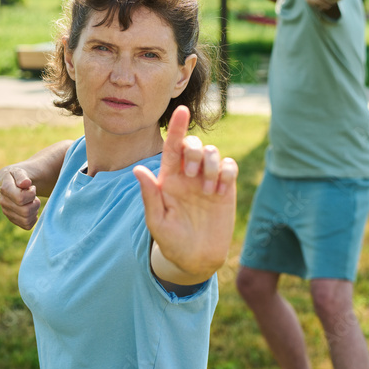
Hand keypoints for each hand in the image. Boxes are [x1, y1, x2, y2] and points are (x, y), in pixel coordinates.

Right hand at [0, 166, 40, 229]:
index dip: (31, 194)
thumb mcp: (20, 170)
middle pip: (25, 211)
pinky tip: (31, 208)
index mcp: (4, 187)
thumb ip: (22, 176)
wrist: (14, 181)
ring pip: (26, 219)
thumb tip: (25, 184)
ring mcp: (7, 211)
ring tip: (33, 201)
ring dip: (35, 210)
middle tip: (34, 195)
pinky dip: (33, 218)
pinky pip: (26, 225)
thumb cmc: (18, 175)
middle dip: (35, 202)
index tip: (31, 187)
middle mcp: (3, 201)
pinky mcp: (12, 219)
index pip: (20, 198)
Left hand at [133, 106, 237, 281]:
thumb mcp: (157, 221)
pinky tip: (220, 192)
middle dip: (193, 151)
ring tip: (208, 191)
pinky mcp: (225, 188)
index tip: (181, 110)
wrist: (195, 258)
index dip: (177, 128)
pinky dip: (227, 173)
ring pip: (212, 152)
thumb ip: (150, 195)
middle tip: (191, 175)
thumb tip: (138, 170)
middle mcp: (187, 175)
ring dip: (210, 165)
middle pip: (193, 144)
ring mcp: (207, 180)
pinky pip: (229, 166)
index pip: (171, 147)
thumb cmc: (171, 240)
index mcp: (168, 178)